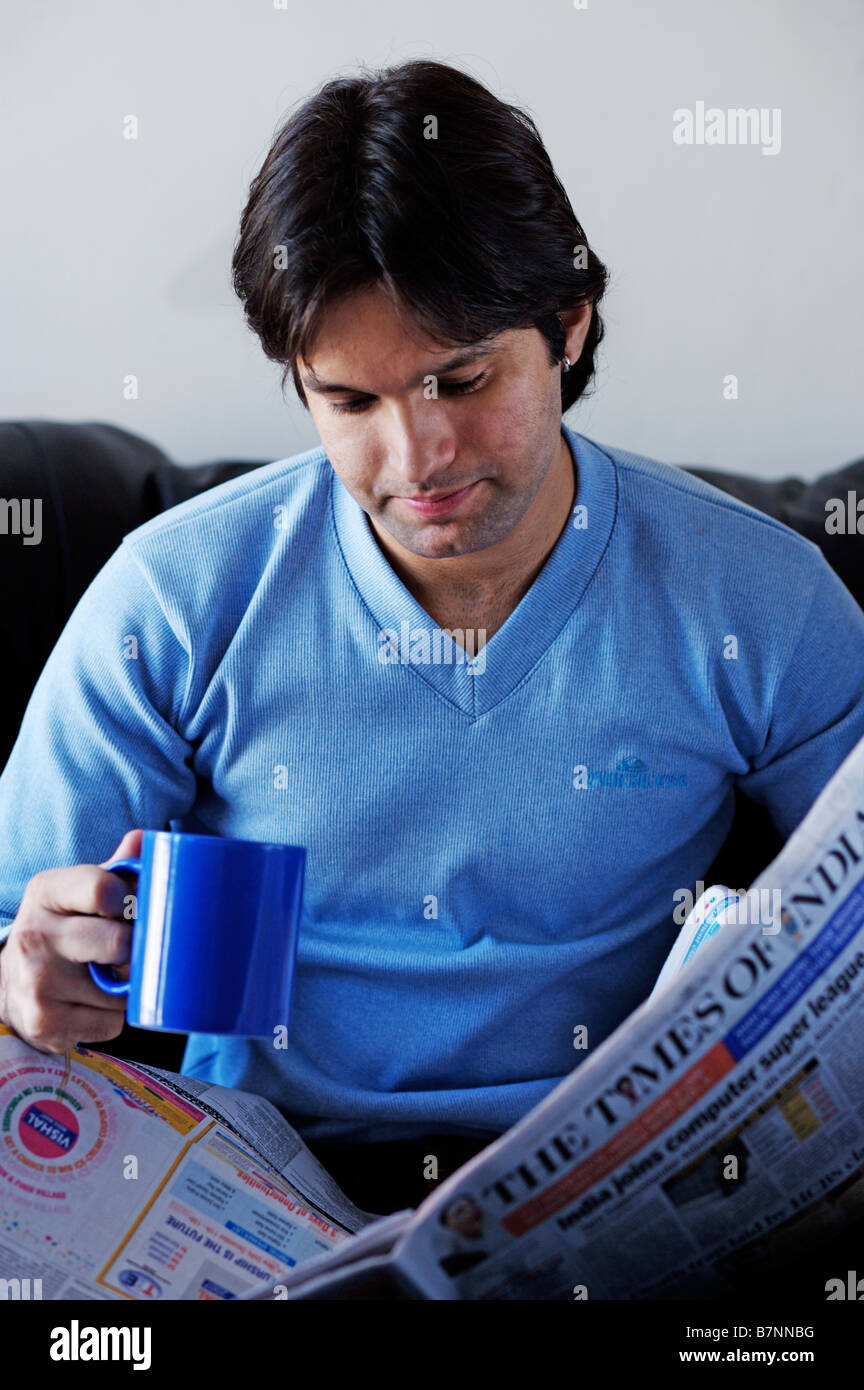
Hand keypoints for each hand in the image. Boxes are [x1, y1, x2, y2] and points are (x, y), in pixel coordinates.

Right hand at [0, 829, 141, 1052]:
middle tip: (131, 949)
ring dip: (127, 988)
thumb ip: (116, 870)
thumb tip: (148, 841)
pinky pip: (111, 1021)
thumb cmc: (63, 929)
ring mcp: (38, 982)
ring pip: (120, 988)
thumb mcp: (80, 892)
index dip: (131, 900)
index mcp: (47, 892)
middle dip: (135, 948)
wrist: (12, 983)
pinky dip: (113, 1016)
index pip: (102, 889)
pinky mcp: (45, 1022)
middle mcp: (35, 936)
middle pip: (117, 941)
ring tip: (107, 977)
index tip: (134, 909)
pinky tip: (93, 1003)